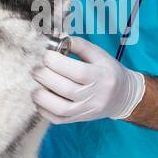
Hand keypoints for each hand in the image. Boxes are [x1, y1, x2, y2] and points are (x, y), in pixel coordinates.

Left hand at [31, 36, 145, 123]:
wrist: (123, 97)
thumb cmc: (109, 72)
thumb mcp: (100, 55)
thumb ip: (80, 46)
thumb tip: (58, 37)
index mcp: (102, 77)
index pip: (78, 72)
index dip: (58, 63)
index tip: (46, 54)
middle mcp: (95, 96)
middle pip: (66, 89)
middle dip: (46, 77)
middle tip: (35, 68)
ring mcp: (86, 110)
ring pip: (60, 108)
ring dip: (42, 97)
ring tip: (34, 86)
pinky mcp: (79, 119)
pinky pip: (59, 119)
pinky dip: (44, 111)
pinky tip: (39, 99)